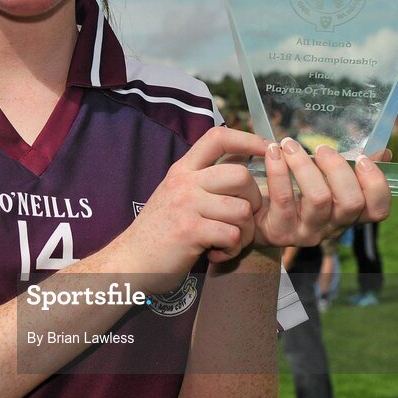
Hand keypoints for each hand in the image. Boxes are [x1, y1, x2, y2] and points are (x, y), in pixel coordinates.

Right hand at [116, 127, 266, 283]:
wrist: (131, 260)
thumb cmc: (160, 230)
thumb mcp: (176, 193)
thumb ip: (202, 179)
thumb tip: (241, 162)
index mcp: (183, 170)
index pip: (218, 137)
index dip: (248, 139)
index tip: (266, 148)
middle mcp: (184, 182)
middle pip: (241, 176)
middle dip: (254, 200)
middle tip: (243, 218)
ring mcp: (186, 205)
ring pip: (242, 210)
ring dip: (245, 233)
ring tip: (229, 242)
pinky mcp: (189, 231)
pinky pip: (232, 235)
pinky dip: (232, 250)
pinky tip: (217, 253)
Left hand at [253, 138, 390, 247]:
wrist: (251, 211)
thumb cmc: (291, 189)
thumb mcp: (322, 178)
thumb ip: (350, 167)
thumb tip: (382, 152)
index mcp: (347, 214)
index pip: (378, 210)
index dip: (376, 185)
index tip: (362, 158)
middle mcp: (332, 227)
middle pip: (351, 203)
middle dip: (338, 168)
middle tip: (320, 148)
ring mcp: (307, 233)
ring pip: (319, 199)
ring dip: (305, 165)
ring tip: (289, 145)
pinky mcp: (280, 232)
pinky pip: (283, 198)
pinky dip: (278, 170)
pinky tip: (272, 153)